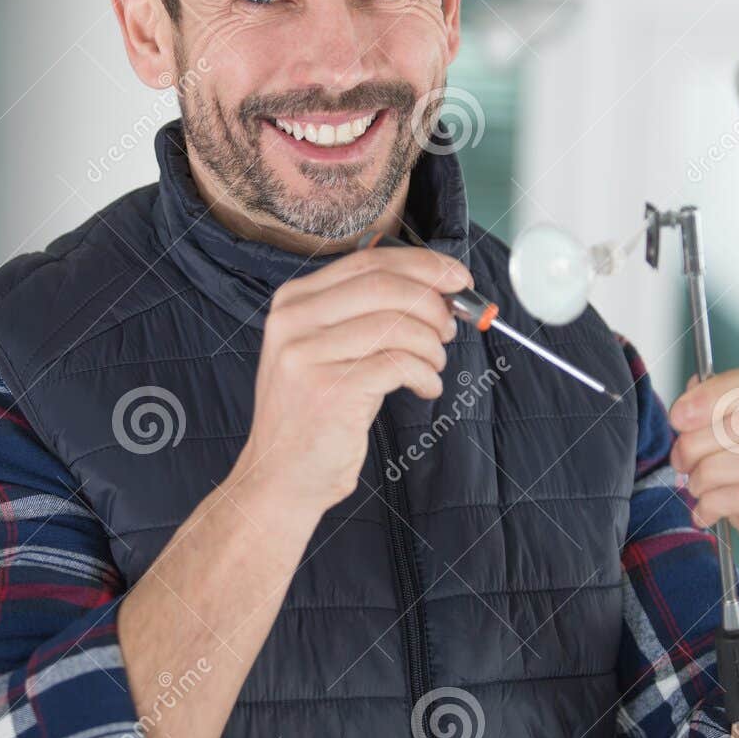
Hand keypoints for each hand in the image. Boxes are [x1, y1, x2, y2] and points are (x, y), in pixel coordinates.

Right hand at [231, 243, 471, 510]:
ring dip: (431, 345)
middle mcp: (294, 321)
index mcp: (293, 302)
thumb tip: (436, 290)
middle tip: (451, 327)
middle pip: (385, 286)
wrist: (280, 476)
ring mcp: (307, 355)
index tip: (458, 278)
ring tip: (433, 365)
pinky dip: (426, 375)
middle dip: (433, 303)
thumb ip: (366, 314)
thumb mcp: (325, 350)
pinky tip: (425, 388)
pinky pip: (399, 365)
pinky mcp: (331, 391)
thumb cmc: (315, 412)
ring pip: (397, 326)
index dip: (423, 265)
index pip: (368, 261)